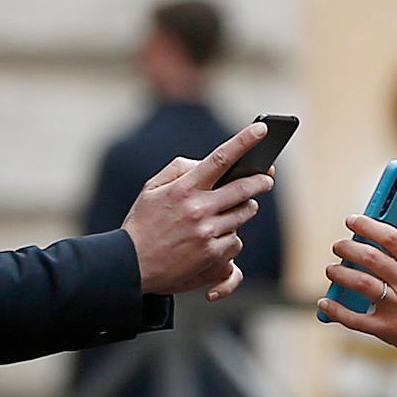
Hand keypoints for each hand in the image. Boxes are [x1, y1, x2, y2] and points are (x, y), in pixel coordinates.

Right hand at [121, 125, 270, 297]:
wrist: (129, 267)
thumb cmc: (141, 225)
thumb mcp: (151, 191)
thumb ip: (179, 170)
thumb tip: (204, 163)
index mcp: (183, 190)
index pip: (219, 159)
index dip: (243, 142)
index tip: (261, 129)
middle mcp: (198, 209)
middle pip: (244, 188)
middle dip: (261, 180)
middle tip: (267, 178)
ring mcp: (206, 233)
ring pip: (244, 214)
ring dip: (244, 209)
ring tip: (232, 211)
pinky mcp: (212, 255)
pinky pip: (236, 241)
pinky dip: (230, 237)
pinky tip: (214, 239)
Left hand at [317, 216, 396, 364]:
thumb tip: (376, 250)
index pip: (391, 238)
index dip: (368, 226)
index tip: (352, 220)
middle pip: (370, 257)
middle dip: (348, 248)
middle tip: (338, 246)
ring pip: (360, 283)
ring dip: (340, 274)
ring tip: (331, 269)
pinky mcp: (388, 328)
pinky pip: (354, 318)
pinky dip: (336, 310)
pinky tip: (325, 302)